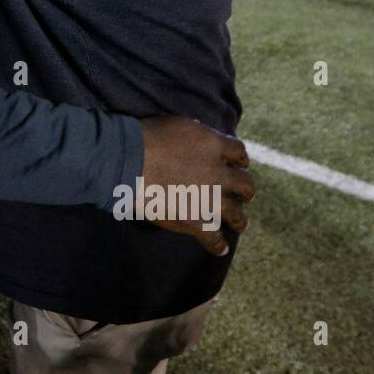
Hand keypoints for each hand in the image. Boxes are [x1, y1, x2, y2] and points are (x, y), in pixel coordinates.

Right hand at [138, 115, 254, 256]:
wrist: (128, 162)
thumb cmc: (145, 138)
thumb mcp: (176, 125)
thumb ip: (195, 133)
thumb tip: (203, 134)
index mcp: (213, 145)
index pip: (239, 152)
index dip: (240, 160)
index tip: (238, 164)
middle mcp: (218, 173)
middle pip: (245, 184)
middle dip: (244, 190)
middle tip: (241, 194)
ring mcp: (209, 199)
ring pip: (236, 214)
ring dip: (239, 219)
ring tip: (238, 223)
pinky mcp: (195, 220)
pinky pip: (213, 238)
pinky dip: (218, 245)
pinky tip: (220, 248)